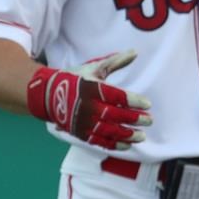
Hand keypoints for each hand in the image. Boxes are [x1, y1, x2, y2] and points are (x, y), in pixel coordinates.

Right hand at [26, 50, 151, 149]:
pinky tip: (127, 145)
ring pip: (108, 131)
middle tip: (149, 120)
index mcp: (92, 89)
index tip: (148, 104)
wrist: (48, 95)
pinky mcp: (80, 132)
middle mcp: (87, 107)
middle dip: (134, 119)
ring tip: (141, 136)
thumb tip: (135, 52)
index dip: (133, 101)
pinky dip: (113, 144)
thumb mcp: (93, 68)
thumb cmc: (74, 79)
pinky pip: (98, 141)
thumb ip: (115, 62)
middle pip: (115, 115)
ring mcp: (83, 122)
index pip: (116, 96)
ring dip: (126, 135)